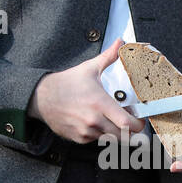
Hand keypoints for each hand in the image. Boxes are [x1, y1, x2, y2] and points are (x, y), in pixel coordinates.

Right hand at [29, 38, 146, 144]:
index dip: (138, 124)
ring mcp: (86, 131)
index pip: (128, 124)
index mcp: (100, 103)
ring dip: (114, 132)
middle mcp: (94, 120)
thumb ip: (109, 56)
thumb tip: (121, 42)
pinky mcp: (79, 138)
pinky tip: (95, 122)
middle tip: (128, 120)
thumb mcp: (89, 68)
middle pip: (123, 136)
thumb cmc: (66, 83)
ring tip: (111, 119)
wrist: (42, 97)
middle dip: (129, 130)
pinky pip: (96, 140)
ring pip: (110, 139)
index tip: (139, 119)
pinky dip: (100, 134)